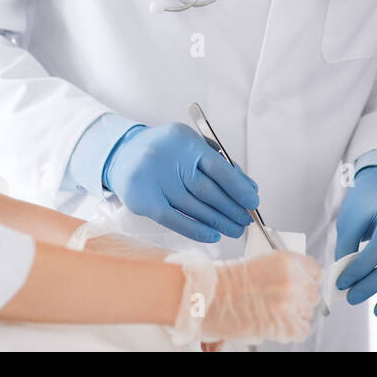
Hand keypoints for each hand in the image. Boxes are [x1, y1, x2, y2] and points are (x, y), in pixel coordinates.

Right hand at [104, 122, 258, 242]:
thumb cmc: (166, 152)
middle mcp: (168, 159)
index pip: (218, 166)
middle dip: (231, 207)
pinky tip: (213, 235)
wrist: (123, 155)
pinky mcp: (144, 201)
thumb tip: (247, 187)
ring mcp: (154, 180)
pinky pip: (174, 219)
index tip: (253, 201)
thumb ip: (217, 162)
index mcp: (184, 141)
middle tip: (247, 220)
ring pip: (194, 207)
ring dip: (218, 221)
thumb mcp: (190, 144)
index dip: (238, 186)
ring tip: (235, 229)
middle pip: (207, 190)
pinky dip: (195, 229)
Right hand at [170, 250, 321, 345]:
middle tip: (282, 303)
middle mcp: (292, 280)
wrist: (207, 299)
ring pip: (307, 313)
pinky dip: (290, 332)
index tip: (303, 285)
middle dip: (300, 300)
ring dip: (294, 316)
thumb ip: (284, 271)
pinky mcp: (285, 325)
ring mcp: (290, 303)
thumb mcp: (259, 264)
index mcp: (287, 261)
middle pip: (313, 294)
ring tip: (274, 314)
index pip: (315, 271)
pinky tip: (276, 326)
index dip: (308, 280)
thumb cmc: (225, 283)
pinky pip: (301, 331)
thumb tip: (300, 282)